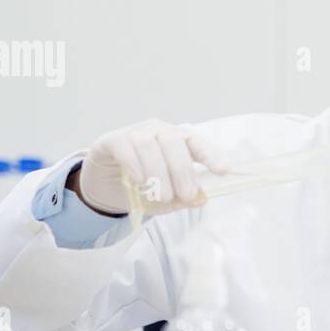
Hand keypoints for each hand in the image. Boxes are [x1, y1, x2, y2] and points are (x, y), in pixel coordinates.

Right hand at [75, 119, 236, 215]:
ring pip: (149, 143)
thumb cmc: (142, 187)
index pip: (197, 143)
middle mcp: (159, 131)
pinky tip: (139, 180)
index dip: (211, 155)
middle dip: (182, 171)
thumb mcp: (165, 197)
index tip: (223, 171)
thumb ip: (182, 198)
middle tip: (185, 196)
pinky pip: (125, 146)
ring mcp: (135, 133)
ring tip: (161, 196)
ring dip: (158, 171)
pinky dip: (134, 164)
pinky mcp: (112, 140)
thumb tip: (201, 199)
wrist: (106, 185)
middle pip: (174, 142)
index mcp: (178, 141)